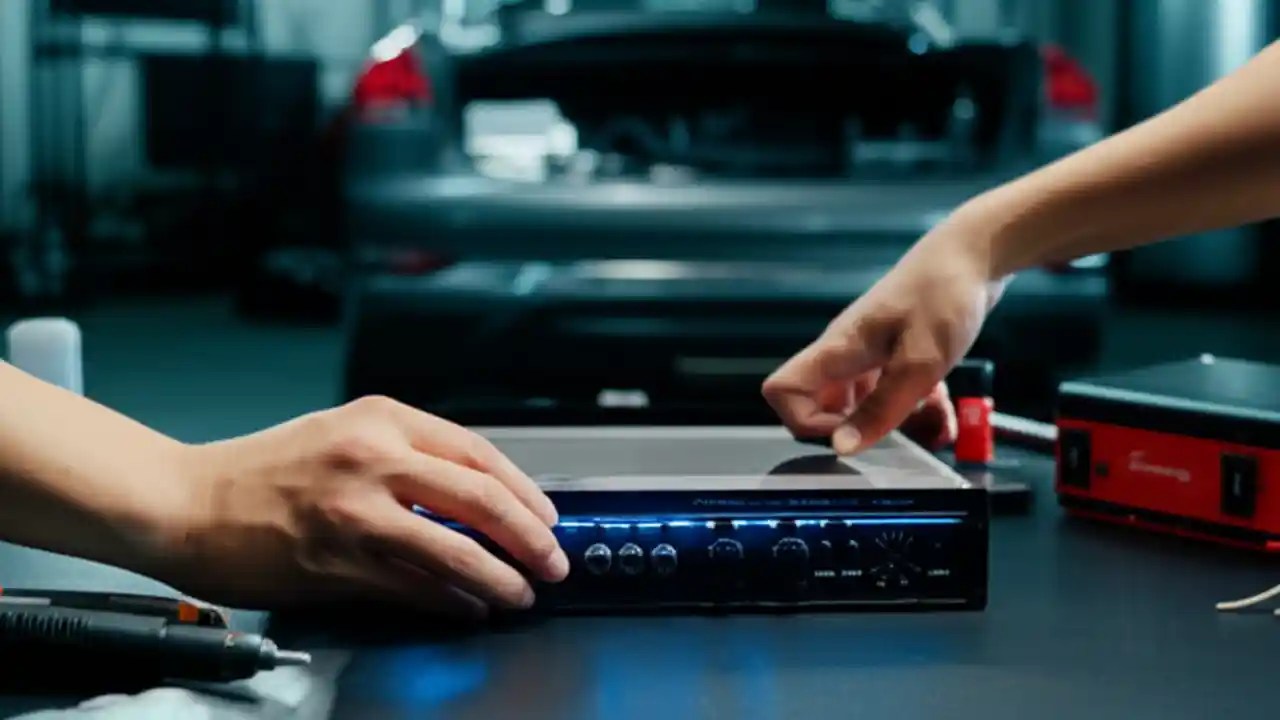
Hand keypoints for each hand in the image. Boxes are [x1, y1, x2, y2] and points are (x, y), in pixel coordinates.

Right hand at [159, 396, 567, 618]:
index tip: (547, 517)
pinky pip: (414, 587)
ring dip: (500, 578)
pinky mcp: (337, 563)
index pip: (478, 453)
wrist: (186, 501)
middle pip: (481, 497)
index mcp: (381, 419)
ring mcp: (355, 513)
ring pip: (455, 550)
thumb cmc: (262, 470)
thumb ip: (408, 457)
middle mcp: (372, 458)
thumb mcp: (342, 434)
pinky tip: (469, 608)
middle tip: (553, 559)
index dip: (524, 491)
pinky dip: (452, 601)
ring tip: (520, 593)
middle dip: (531, 536)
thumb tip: (477, 498)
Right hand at [763, 216, 1006, 454]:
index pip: (781, 391)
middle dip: (854, 429)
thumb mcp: (920, 362)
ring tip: (932, 422)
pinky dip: (908, 407)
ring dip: (889, 423)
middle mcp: (843, 352)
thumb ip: (882, 408)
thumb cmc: (945, 296)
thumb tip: (842, 447)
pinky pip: (884, 393)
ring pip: (856, 404)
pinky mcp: (888, 353)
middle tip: (895, 433)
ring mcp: (864, 353)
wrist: (974, 255)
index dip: (805, 423)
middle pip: (816, 405)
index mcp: (838, 348)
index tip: (849, 432)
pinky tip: (939, 408)